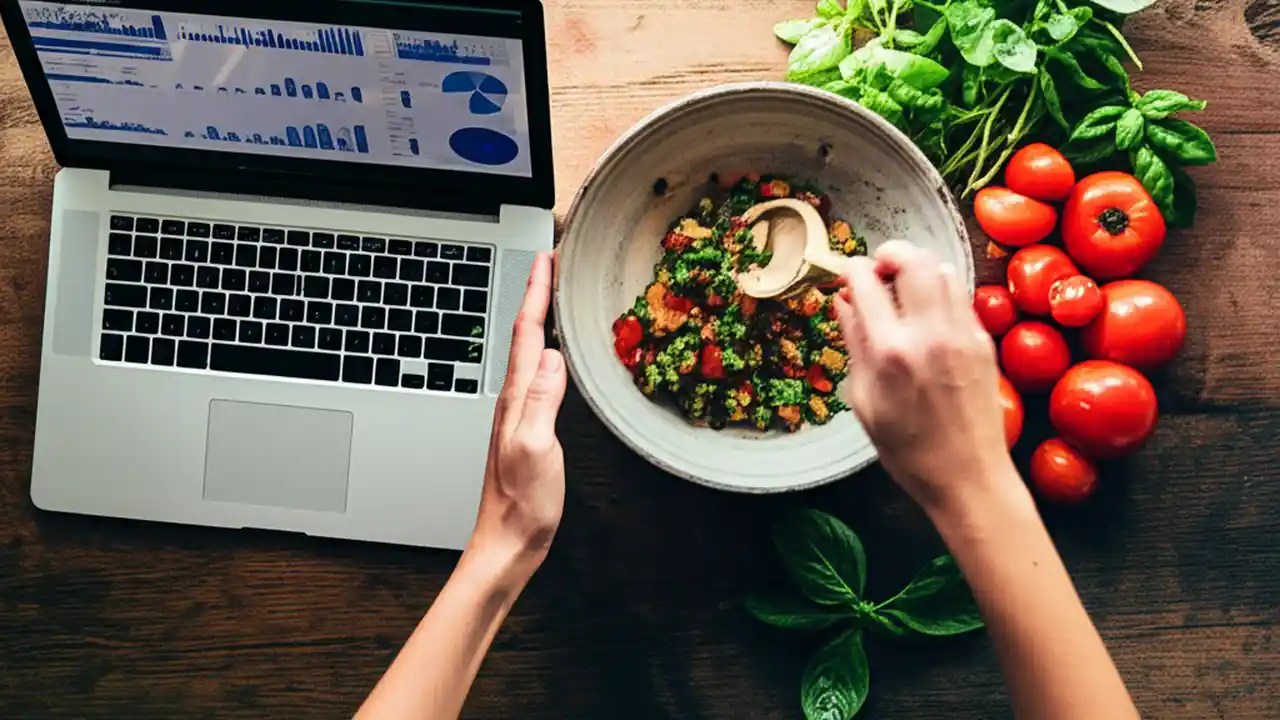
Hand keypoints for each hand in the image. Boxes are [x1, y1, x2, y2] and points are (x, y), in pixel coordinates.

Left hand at [469, 252, 566, 565]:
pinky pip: (535, 377)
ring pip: (527, 353)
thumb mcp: (537, 447)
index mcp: (515, 399)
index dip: (536, 293)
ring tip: (551, 295)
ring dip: (538, 320)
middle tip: (551, 264)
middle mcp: (512, 400)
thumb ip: (541, 400)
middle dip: (536, 295)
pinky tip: (551, 354)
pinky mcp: (525, 428)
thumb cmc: (522, 504)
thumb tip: (550, 354)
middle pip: (524, 335)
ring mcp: (517, 414)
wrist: (506, 543)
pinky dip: (543, 352)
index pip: (526, 333)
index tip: (546, 260)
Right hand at [834, 241, 1018, 518]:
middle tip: (877, 271)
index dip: (850, 269)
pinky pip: (960, 296)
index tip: (844, 276)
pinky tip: (927, 317)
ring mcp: (963, 333)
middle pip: (912, 258)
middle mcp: (930, 332)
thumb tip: (843, 301)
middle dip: (889, 254)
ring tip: (903, 291)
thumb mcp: (863, 400)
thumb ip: (854, 343)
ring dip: (918, 269)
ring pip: (942, 268)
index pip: (866, 280)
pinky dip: (939, 292)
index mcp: (891, 351)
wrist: (969, 477)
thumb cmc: (906, 450)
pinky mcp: (984, 341)